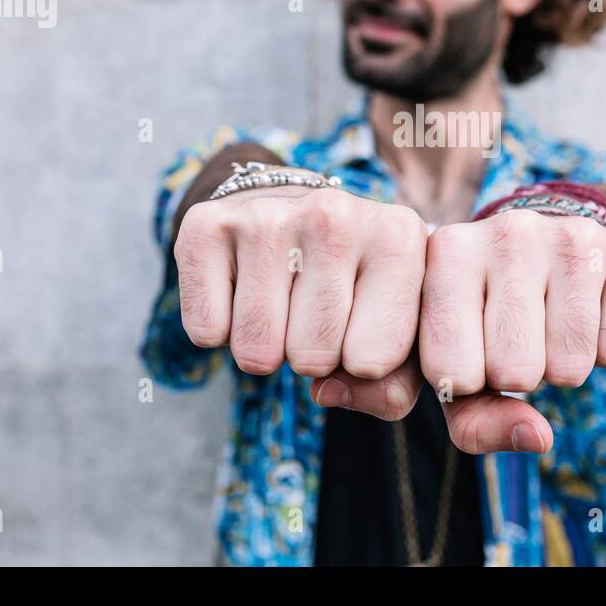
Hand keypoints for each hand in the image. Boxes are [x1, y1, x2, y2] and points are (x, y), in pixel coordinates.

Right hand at [174, 177, 427, 418]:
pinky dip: (219, 330)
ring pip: (256, 350)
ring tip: (281, 301)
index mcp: (399, 236)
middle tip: (313, 313)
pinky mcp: (206, 224)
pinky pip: (207, 331)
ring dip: (264, 348)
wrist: (291, 212)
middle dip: (311, 357)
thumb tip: (328, 393)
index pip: (376, 360)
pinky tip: (241, 288)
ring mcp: (268, 215)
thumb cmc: (355, 287)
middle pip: (313, 357)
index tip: (363, 325)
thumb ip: (392, 387)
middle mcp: (336, 213)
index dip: (364, 364)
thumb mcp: (398, 333)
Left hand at [418, 208, 605, 453]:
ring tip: (550, 324)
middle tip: (517, 336)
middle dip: (518, 375)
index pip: (452, 372)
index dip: (466, 382)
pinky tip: (589, 311)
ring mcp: (572, 233)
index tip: (469, 346)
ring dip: (562, 366)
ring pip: (571, 366)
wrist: (544, 249)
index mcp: (448, 250)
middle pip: (515, 372)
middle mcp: (508, 229)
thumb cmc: (483, 318)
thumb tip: (538, 438)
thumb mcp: (456, 366)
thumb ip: (474, 422)